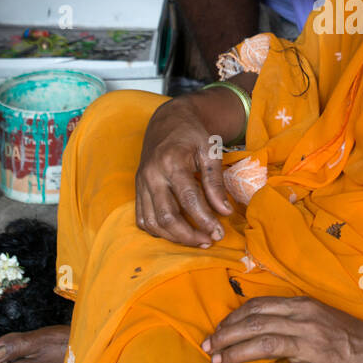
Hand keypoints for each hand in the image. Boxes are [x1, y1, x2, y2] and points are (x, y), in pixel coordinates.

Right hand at [135, 93, 234, 246]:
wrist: (167, 121)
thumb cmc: (192, 135)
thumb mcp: (210, 151)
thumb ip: (216, 182)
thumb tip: (225, 212)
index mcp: (172, 162)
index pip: (188, 200)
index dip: (204, 220)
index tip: (219, 233)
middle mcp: (152, 175)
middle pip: (167, 216)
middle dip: (189, 235)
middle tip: (209, 241)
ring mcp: (141, 183)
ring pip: (153, 222)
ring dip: (174, 237)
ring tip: (196, 240)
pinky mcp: (137, 189)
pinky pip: (142, 219)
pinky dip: (158, 231)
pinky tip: (176, 232)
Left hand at [201, 295, 362, 362]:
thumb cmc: (347, 336)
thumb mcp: (318, 316)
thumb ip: (291, 318)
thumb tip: (259, 326)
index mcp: (301, 306)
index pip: (258, 306)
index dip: (233, 318)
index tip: (217, 330)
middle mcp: (302, 321)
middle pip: (255, 323)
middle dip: (226, 335)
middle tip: (208, 347)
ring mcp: (309, 345)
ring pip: (263, 343)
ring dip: (236, 353)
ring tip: (218, 362)